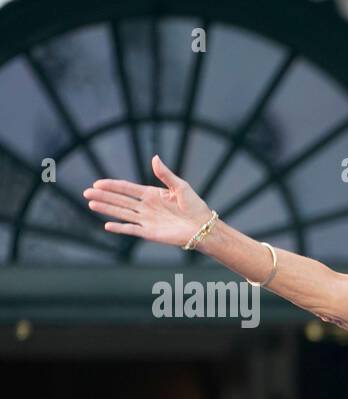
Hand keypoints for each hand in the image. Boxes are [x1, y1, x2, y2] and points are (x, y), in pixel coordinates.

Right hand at [83, 155, 212, 247]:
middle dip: (103, 196)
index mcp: (152, 194)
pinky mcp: (150, 233)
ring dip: (106, 209)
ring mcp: (147, 220)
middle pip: (120, 200)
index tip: (97, 183)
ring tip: (91, 204)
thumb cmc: (195, 206)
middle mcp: (146, 207)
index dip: (112, 186)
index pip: (127, 189)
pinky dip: (120, 228)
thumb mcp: (181, 187)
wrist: (204, 227)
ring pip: (122, 213)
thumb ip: (165, 174)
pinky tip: (107, 225)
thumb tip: (154, 158)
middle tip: (86, 193)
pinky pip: (131, 229)